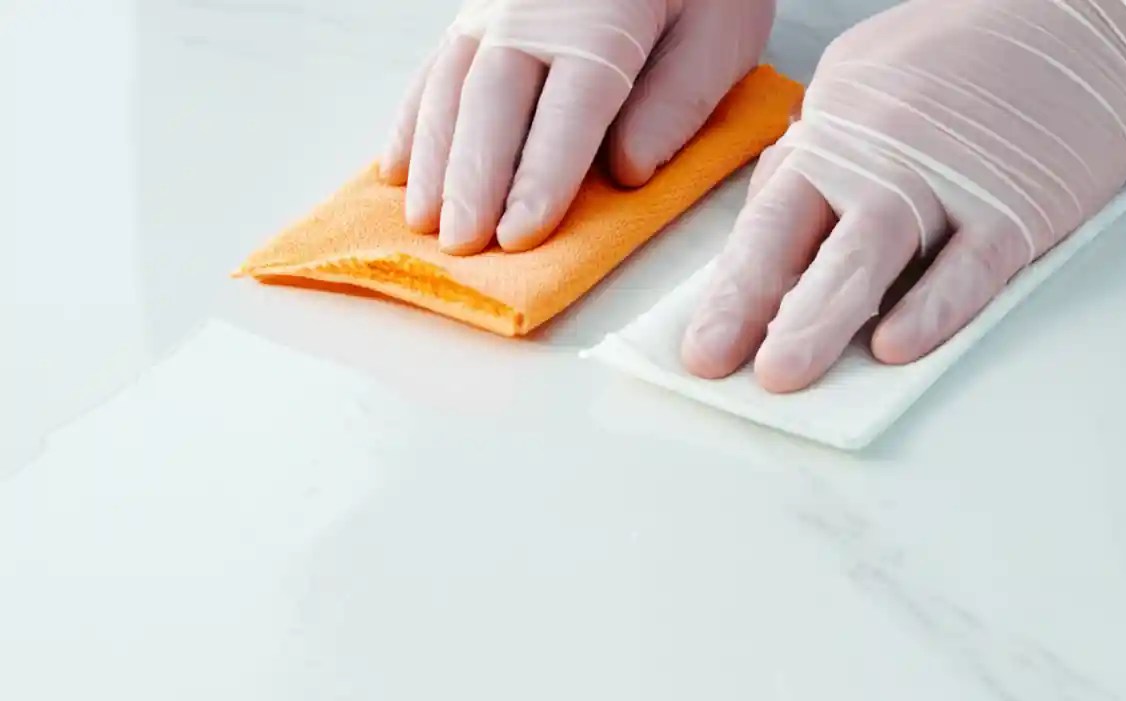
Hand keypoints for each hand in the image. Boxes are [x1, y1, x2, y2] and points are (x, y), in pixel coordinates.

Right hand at [381, 0, 775, 254]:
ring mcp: (496, 6)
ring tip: (425, 222)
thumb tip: (627, 171)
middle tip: (461, 245)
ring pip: (451, 84)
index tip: (519, 234)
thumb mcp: (720, 32)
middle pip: (493, 99)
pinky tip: (398, 168)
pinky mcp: (476, 10)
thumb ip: (678, 101)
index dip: (541, 176)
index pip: (568, 108)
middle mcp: (535, 8)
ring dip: (434, 158)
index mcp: (604, 15)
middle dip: (473, 179)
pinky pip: (434, 68)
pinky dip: (413, 121)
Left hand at [681, 0, 1125, 392]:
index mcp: (832, 134)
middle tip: (720, 366)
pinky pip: (970, 265)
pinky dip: (933, 308)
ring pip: (874, 253)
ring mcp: (947, 178)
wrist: (1069, 11)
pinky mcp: (1017, 203)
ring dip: (824, 318)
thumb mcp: (855, 85)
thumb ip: (811, 157)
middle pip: (805, 239)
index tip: (701, 348)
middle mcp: (879, 156)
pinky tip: (897, 347)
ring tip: (786, 371)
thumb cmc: (955, 54)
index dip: (729, 289)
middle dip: (755, 308)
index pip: (766, 222)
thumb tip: (768, 225)